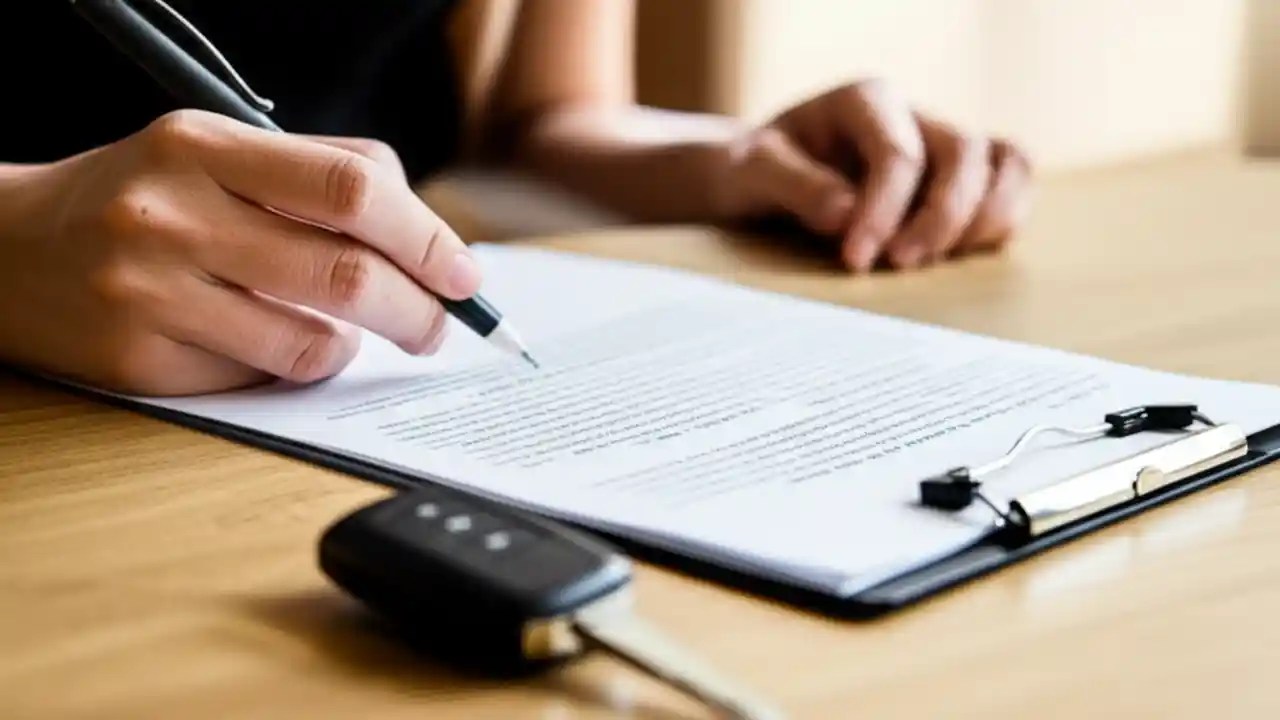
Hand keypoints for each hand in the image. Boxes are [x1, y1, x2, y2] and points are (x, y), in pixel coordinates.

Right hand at [0, 110, 479, 395]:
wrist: (8, 251)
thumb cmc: (143, 198)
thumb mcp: (217, 154)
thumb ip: (320, 176)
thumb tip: (431, 241)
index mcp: (203, 146)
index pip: (352, 189)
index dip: (427, 237)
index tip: (464, 275)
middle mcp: (172, 215)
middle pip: (347, 276)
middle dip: (418, 311)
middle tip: (438, 326)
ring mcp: (149, 293)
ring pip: (312, 343)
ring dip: (356, 346)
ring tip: (353, 334)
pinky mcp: (140, 361)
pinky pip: (261, 378)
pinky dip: (296, 366)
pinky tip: (279, 344)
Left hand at [719, 79, 1032, 271]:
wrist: (762, 176)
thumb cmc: (758, 170)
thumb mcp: (754, 171)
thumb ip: (796, 185)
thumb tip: (846, 213)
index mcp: (865, 100)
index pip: (898, 153)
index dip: (884, 211)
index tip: (856, 259)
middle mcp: (914, 114)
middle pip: (963, 152)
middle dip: (940, 218)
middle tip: (900, 265)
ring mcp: (943, 143)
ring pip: (1005, 162)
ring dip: (985, 218)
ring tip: (938, 263)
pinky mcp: (960, 176)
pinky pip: (1010, 184)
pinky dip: (1001, 220)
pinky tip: (962, 255)